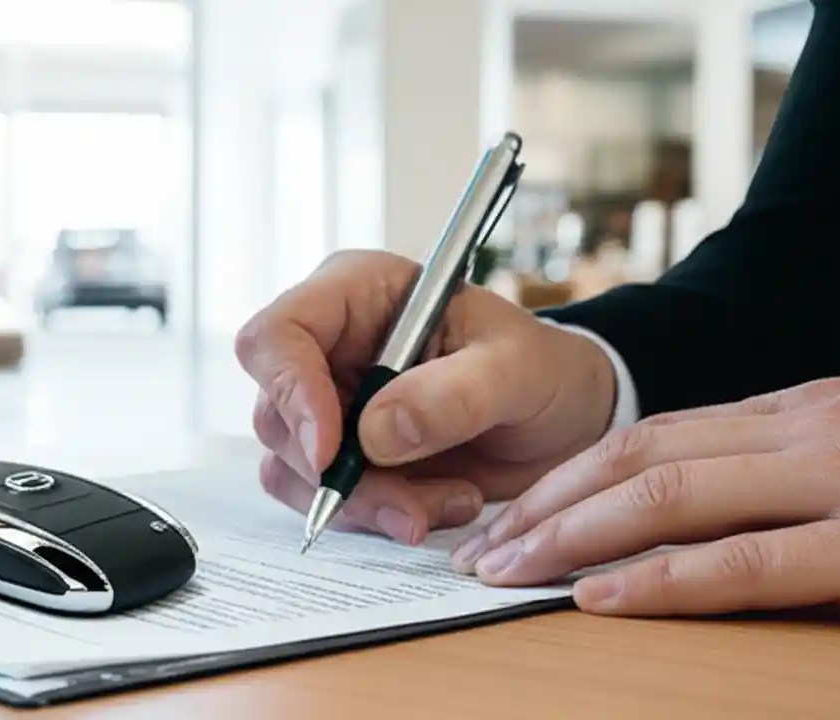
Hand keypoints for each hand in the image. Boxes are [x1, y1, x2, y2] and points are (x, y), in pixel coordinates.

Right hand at [234, 250, 618, 544]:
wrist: (563, 420)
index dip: (289, 392)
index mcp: (357, 294)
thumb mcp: (519, 370)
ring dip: (364, 502)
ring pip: (293, 468)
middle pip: (277, 415)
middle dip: (341, 474)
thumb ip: (453, 394)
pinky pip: (325, 498)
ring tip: (449, 502)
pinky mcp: (342, 455)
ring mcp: (329, 403)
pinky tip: (437, 506)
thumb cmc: (543, 370)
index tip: (331, 453)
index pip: (277, 335)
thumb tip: (373, 432)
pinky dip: (375, 516)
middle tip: (413, 506)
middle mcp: (328, 346)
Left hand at [453, 375, 839, 617]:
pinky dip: (663, 581)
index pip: (651, 433)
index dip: (569, 475)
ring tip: (511, 573)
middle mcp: (809, 430)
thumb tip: (685, 485)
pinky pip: (746, 562)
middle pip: (640, 457)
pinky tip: (602, 598)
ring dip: (576, 537)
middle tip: (484, 548)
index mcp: (799, 408)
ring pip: (673, 496)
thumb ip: (781, 457)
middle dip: (549, 505)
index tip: (512, 511)